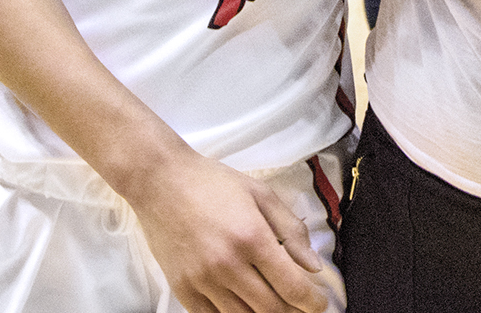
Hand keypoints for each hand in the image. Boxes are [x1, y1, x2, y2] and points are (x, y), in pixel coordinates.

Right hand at [132, 147, 328, 312]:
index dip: (311, 302)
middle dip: (292, 311)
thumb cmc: (212, 182)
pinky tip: (244, 306)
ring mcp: (203, 281)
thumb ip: (291, 230)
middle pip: (270, 309)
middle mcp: (228, 265)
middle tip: (300, 305)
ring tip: (274, 303)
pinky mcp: (183, 290)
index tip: (319, 304)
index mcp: (251, 237)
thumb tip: (313, 266)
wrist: (161, 182)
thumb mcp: (260, 193)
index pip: (291, 286)